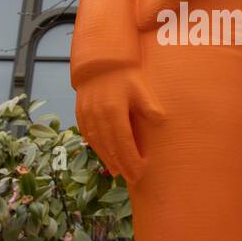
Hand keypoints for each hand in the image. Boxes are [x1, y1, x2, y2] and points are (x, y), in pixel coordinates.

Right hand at [75, 67, 164, 182]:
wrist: (100, 62)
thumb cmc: (125, 75)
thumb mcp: (140, 87)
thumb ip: (148, 105)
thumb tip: (161, 120)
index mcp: (114, 110)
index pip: (124, 142)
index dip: (131, 159)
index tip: (139, 172)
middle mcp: (98, 115)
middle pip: (111, 147)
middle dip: (121, 164)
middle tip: (131, 178)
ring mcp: (87, 115)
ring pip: (97, 143)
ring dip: (108, 159)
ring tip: (118, 172)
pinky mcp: (80, 113)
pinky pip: (87, 135)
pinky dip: (96, 148)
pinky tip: (104, 155)